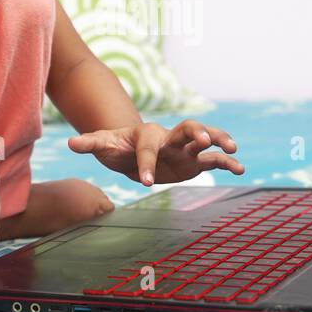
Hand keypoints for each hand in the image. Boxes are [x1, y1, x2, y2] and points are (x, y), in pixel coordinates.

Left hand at [67, 119, 244, 185]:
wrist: (131, 149)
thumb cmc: (117, 146)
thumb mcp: (103, 144)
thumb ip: (90, 143)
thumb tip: (70, 143)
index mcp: (147, 135)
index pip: (147, 149)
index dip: (146, 164)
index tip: (145, 183)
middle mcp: (169, 138)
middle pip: (185, 129)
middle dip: (195, 132)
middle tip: (202, 138)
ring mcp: (184, 149)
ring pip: (204, 140)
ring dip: (218, 141)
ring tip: (232, 149)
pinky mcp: (193, 161)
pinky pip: (212, 160)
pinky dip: (226, 163)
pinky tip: (241, 169)